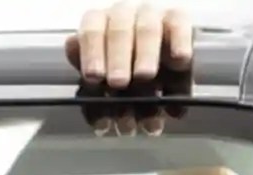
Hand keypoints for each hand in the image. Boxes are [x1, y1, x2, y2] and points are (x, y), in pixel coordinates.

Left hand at [64, 2, 193, 134]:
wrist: (149, 69)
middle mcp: (124, 14)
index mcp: (98, 23)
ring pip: (147, 30)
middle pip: (119, 30)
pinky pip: (180, 26)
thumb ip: (85, 62)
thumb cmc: (118, 71)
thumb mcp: (99, 70)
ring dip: (145, 55)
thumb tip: (72, 45)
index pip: (91, 30)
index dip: (91, 53)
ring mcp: (152, 15)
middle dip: (118, 58)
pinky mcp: (178, 21)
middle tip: (118, 82)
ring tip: (144, 76)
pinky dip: (180, 42)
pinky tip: (180, 60)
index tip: (94, 76)